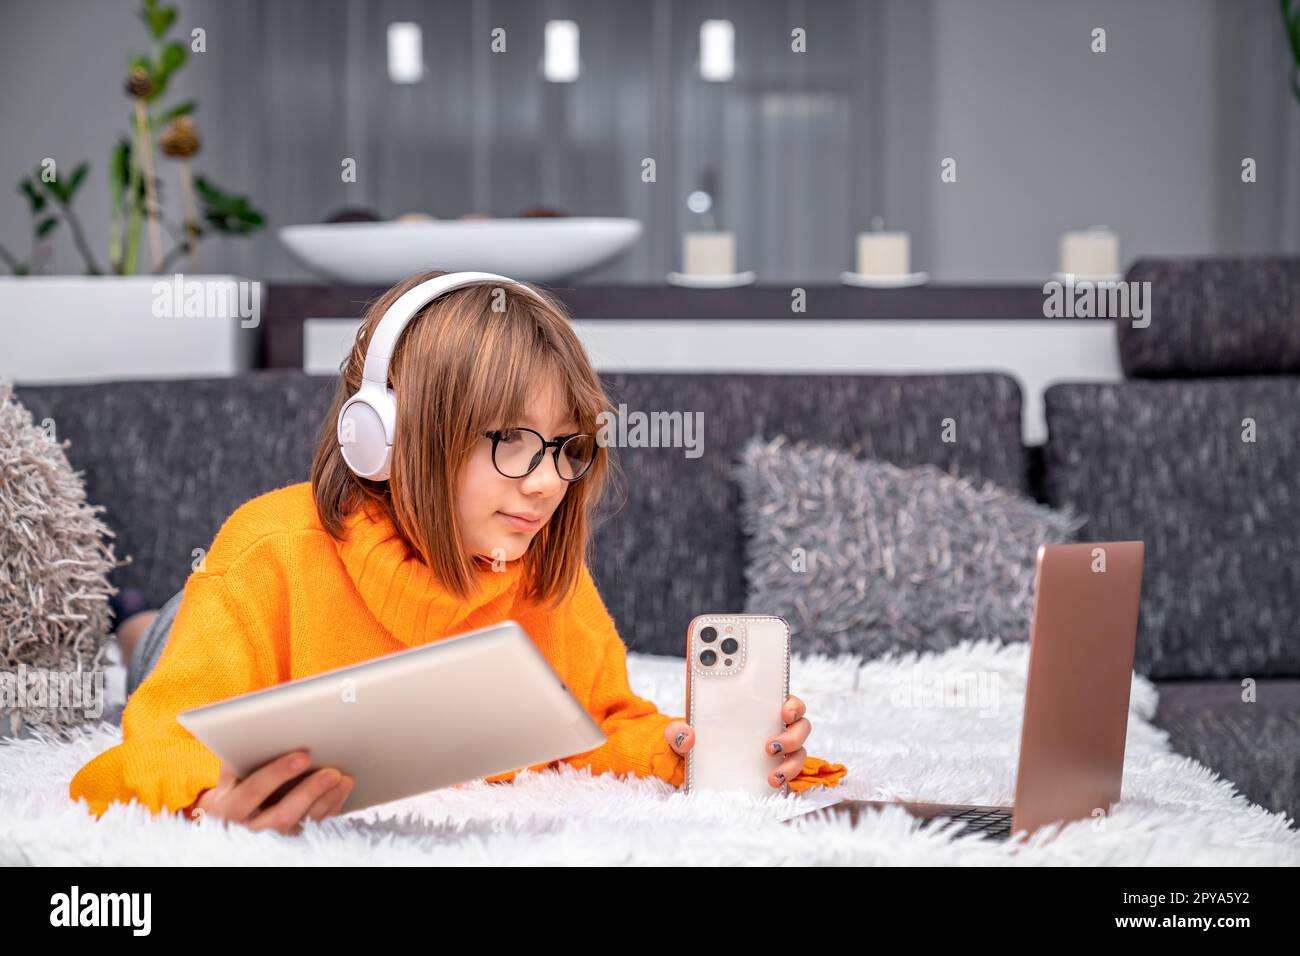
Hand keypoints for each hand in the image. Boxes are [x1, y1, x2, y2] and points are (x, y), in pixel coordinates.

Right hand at [185, 749, 353, 834]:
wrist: (235, 813)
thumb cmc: (237, 781)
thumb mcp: (231, 769)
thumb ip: (244, 752)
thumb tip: (268, 725)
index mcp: (229, 806)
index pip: (253, 791)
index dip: (278, 773)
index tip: (304, 756)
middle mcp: (250, 827)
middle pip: (281, 815)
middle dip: (308, 791)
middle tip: (331, 772)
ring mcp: (273, 836)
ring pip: (302, 823)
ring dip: (325, 799)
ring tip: (342, 777)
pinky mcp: (292, 838)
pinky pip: (315, 827)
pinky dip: (331, 807)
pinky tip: (342, 788)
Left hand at [664, 695, 809, 788]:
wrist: (694, 767)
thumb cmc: (696, 739)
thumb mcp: (681, 733)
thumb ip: (676, 730)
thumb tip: (685, 736)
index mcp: (755, 706)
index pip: (784, 697)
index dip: (792, 703)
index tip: (785, 710)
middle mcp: (772, 724)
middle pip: (800, 724)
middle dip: (793, 735)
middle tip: (769, 746)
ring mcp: (777, 748)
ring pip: (799, 750)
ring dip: (791, 762)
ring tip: (772, 774)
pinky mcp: (776, 768)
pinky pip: (790, 771)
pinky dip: (785, 777)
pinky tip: (771, 782)